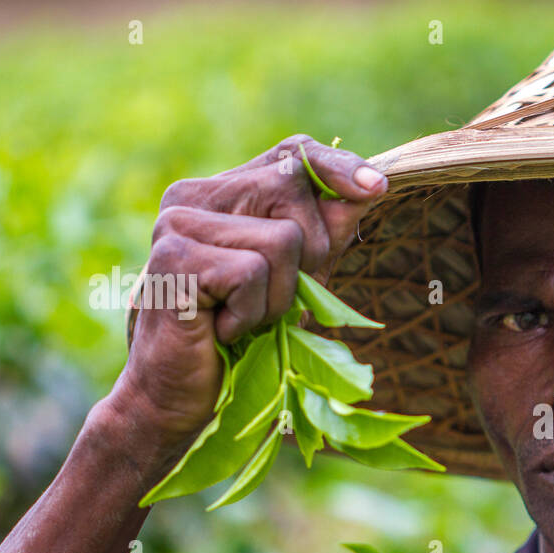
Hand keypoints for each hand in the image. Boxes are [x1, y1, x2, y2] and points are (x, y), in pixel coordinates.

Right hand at [108, 134, 387, 458]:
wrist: (177, 399)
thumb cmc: (240, 342)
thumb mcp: (296, 281)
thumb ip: (328, 234)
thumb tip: (373, 185)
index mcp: (220, 193)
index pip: (292, 153)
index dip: (338, 167)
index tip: (379, 188)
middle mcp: (193, 196)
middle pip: (293, 190)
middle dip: (308, 258)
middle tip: (268, 302)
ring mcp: (178, 222)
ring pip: (283, 238)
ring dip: (278, 297)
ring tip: (242, 320)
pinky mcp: (174, 256)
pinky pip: (254, 272)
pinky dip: (251, 312)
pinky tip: (222, 330)